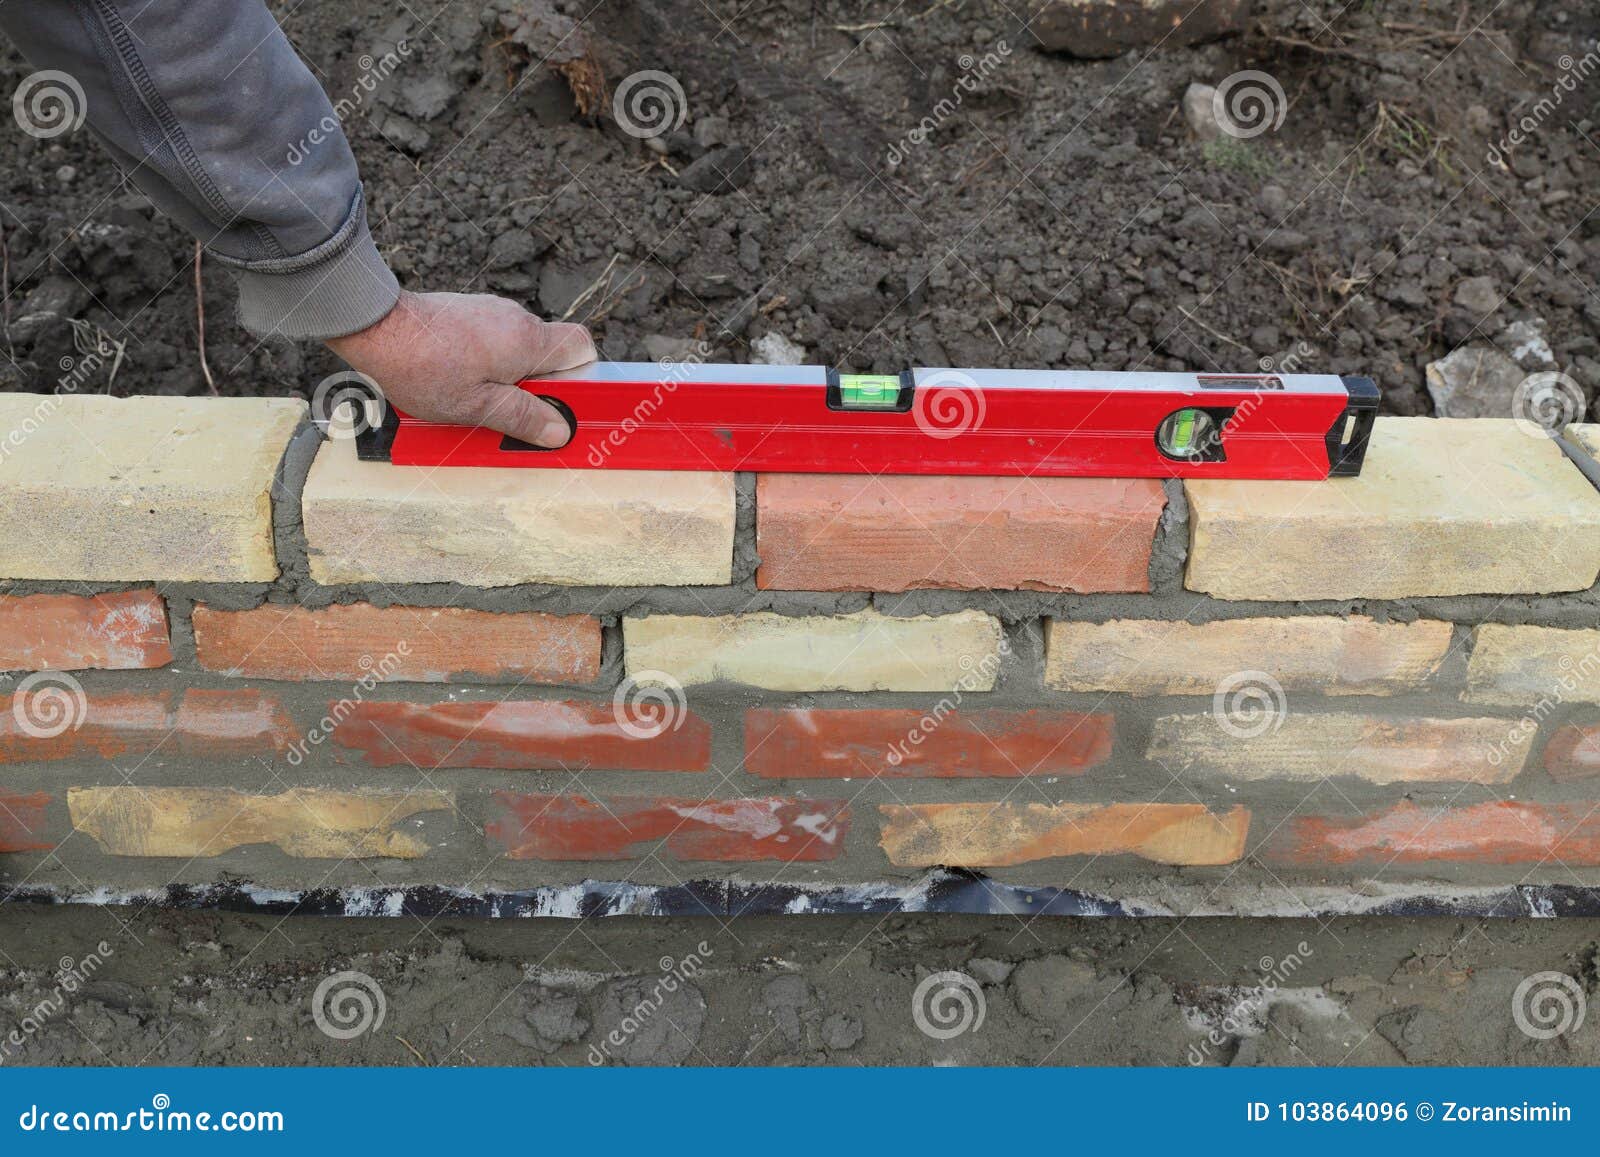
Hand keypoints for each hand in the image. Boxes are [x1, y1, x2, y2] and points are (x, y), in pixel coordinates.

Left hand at [326, 290, 595, 447]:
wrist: (374, 325)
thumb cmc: (422, 367)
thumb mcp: (477, 406)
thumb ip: (522, 417)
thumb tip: (559, 432)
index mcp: (528, 341)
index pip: (583, 347)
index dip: (581, 377)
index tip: (560, 403)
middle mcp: (515, 319)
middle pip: (550, 352)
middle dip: (538, 385)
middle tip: (512, 411)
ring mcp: (490, 311)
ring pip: (519, 348)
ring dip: (510, 375)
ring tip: (478, 398)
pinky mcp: (467, 312)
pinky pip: (492, 340)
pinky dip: (487, 361)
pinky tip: (458, 378)